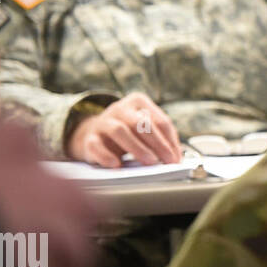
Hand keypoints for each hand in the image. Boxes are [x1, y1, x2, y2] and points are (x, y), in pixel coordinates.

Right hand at [67, 92, 182, 166]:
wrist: (94, 133)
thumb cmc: (128, 133)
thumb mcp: (145, 130)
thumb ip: (161, 139)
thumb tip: (175, 158)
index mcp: (138, 102)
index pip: (160, 121)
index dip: (170, 141)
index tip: (176, 159)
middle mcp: (120, 108)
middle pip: (141, 124)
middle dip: (157, 143)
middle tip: (167, 161)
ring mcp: (103, 121)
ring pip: (120, 131)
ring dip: (137, 148)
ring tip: (149, 162)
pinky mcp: (89, 137)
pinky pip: (96, 146)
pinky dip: (106, 156)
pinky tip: (117, 165)